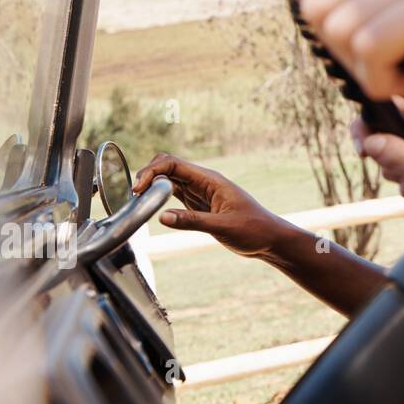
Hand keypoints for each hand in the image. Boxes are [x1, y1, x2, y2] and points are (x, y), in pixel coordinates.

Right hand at [133, 153, 288, 258]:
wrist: (269, 239)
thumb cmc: (254, 230)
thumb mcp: (223, 227)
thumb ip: (193, 221)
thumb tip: (162, 217)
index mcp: (210, 180)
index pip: (174, 164)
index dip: (152, 172)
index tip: (138, 190)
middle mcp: (204, 182)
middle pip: (168, 167)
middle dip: (148, 175)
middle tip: (134, 195)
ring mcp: (200, 192)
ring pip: (170, 180)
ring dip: (152, 186)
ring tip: (137, 201)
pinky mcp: (198, 204)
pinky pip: (175, 194)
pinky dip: (160, 196)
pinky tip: (152, 206)